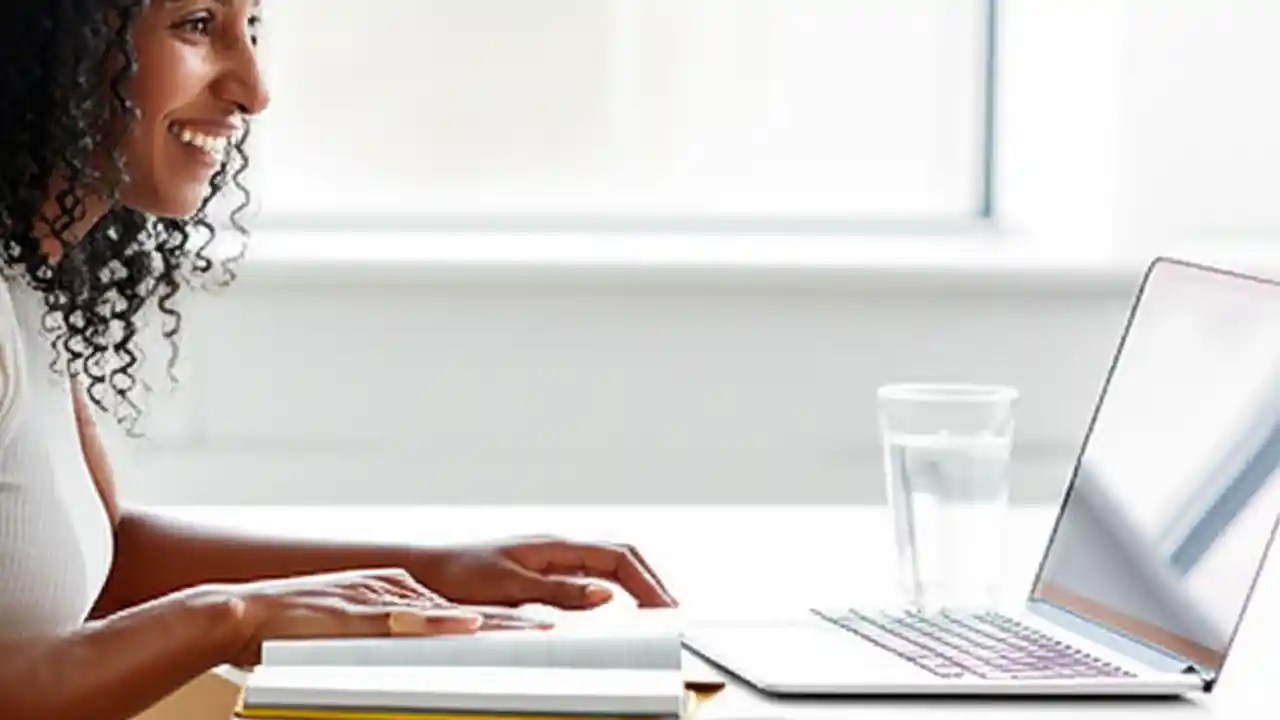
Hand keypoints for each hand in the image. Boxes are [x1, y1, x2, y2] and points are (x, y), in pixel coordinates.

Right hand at [208, 567, 546, 666]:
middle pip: (467, 610)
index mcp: (399, 593)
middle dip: (514, 621)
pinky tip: (470, 624)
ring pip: (449, 614)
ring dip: (495, 623)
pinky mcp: (360, 613)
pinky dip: (440, 623)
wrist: (241, 615)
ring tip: (534, 630)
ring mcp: (381, 598)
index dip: (502, 622)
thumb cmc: (293, 631)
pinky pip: (407, 621)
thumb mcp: (352, 632)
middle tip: (555, 630)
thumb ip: (388, 638)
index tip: (537, 631)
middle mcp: (398, 590)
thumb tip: (423, 651)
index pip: (462, 611)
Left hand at [416, 537, 677, 609]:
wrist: (426, 569)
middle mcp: (559, 548)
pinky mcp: (542, 573)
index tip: (667, 609)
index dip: (647, 583)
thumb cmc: (460, 575)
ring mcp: (552, 559)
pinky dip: (613, 589)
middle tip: (673, 613)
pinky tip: (617, 608)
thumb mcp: (511, 587)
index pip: (619, 558)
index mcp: (556, 546)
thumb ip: (559, 591)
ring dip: (635, 585)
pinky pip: (588, 577)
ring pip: (607, 566)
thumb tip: (608, 594)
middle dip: (650, 582)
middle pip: (621, 558)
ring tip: (656, 612)